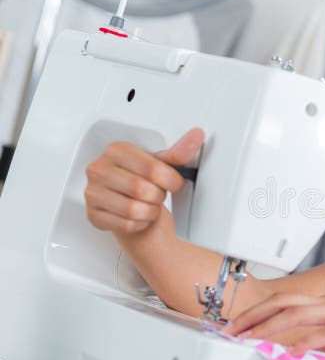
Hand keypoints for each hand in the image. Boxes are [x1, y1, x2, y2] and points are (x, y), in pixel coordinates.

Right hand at [84, 128, 204, 235]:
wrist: (131, 204)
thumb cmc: (144, 181)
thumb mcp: (161, 164)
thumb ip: (178, 153)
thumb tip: (197, 135)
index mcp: (116, 150)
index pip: (152, 168)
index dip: (171, 180)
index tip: (174, 183)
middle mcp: (99, 169)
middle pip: (142, 189)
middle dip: (158, 196)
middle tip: (158, 194)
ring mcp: (92, 192)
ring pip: (133, 209)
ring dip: (150, 211)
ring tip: (149, 204)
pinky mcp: (93, 215)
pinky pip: (126, 224)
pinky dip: (140, 223)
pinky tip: (140, 215)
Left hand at [227, 274, 324, 354]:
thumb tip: (312, 347)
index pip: (286, 302)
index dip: (259, 312)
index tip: (239, 326)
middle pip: (284, 304)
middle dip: (253, 318)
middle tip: (228, 332)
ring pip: (300, 315)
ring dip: (271, 329)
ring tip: (248, 342)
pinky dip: (308, 342)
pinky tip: (293, 353)